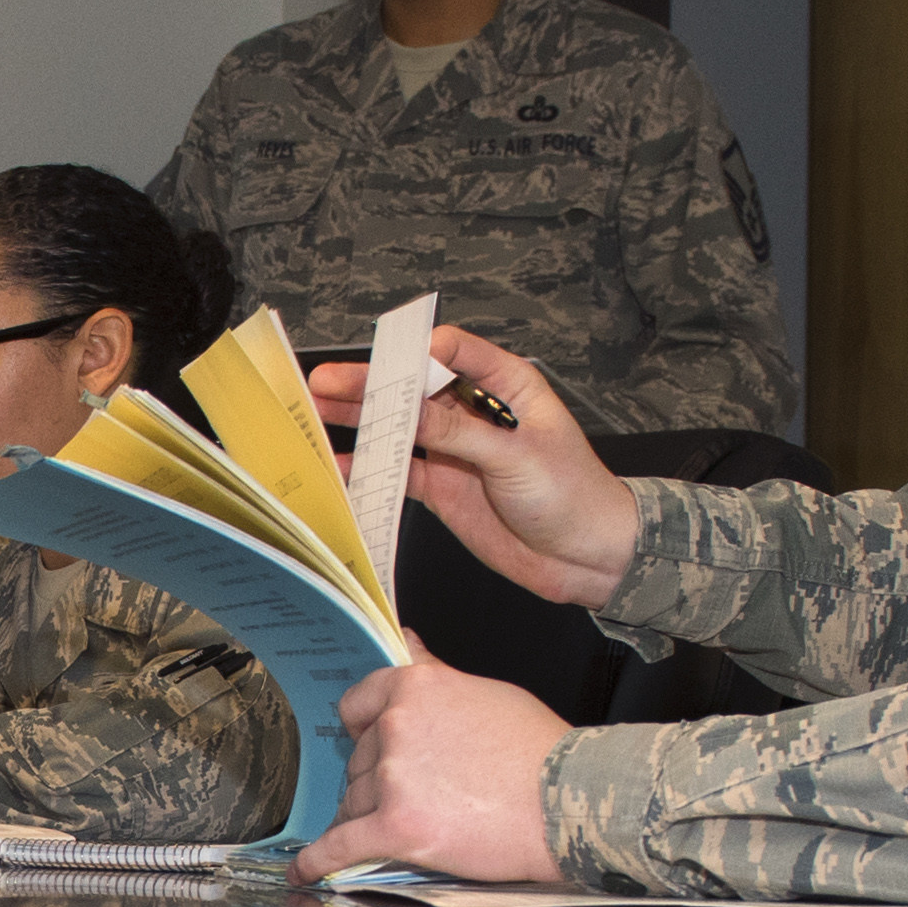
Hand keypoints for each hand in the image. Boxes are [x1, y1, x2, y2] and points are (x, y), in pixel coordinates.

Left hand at [294, 658, 572, 884]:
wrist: (570, 803)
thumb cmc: (540, 752)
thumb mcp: (486, 693)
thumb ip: (434, 673)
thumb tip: (405, 639)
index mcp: (416, 689)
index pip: (357, 705)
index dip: (364, 730)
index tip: (367, 742)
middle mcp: (397, 727)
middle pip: (359, 760)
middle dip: (379, 780)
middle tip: (426, 794)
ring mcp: (394, 778)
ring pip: (354, 802)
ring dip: (371, 818)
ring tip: (415, 827)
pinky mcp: (398, 826)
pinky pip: (342, 846)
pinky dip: (320, 861)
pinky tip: (305, 871)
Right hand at [307, 324, 639, 607]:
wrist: (589, 557)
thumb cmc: (576, 496)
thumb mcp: (516, 457)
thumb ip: (459, 433)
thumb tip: (411, 412)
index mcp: (507, 386)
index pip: (454, 351)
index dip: (415, 349)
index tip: (384, 355)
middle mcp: (477, 413)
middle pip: (415, 389)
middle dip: (371, 384)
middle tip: (328, 381)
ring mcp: (457, 450)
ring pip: (401, 428)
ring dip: (363, 422)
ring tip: (319, 413)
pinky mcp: (446, 486)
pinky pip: (400, 472)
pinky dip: (371, 468)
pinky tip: (342, 463)